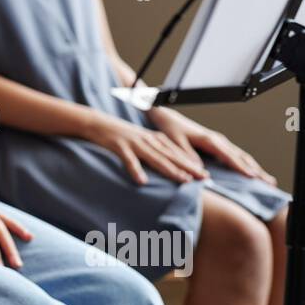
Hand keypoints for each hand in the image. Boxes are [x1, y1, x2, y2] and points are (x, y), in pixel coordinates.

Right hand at [82, 110, 211, 186]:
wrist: (98, 123)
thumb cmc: (121, 136)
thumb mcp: (142, 142)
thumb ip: (155, 152)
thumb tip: (171, 168)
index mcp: (155, 139)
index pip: (177, 153)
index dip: (192, 164)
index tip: (206, 175)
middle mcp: (148, 140)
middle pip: (171, 156)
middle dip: (188, 168)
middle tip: (204, 179)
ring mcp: (134, 142)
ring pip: (155, 157)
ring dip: (170, 169)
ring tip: (183, 180)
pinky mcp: (119, 146)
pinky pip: (128, 160)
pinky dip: (136, 169)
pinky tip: (142, 181)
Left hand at [149, 108, 276, 185]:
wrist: (169, 118)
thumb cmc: (171, 129)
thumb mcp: (176, 142)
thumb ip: (187, 155)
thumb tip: (198, 169)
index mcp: (209, 140)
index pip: (229, 155)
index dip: (241, 166)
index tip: (252, 176)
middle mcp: (218, 140)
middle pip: (241, 157)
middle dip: (256, 170)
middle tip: (269, 183)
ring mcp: (220, 142)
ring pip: (242, 156)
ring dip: (255, 168)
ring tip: (268, 180)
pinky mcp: (218, 144)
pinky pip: (236, 155)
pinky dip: (247, 165)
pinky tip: (254, 173)